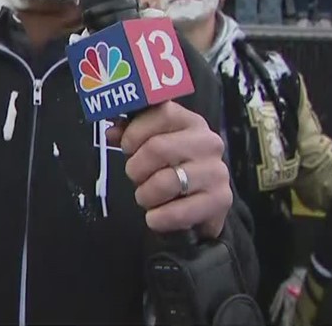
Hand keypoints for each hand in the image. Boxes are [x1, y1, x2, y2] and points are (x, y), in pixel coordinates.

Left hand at [106, 102, 232, 237]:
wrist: (204, 206)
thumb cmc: (173, 169)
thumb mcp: (153, 145)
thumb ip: (132, 133)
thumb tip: (112, 131)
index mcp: (191, 122)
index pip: (161, 113)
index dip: (135, 132)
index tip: (128, 147)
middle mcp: (207, 142)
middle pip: (157, 148)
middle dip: (136, 169)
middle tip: (137, 178)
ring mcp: (216, 172)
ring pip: (164, 182)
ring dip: (145, 195)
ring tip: (147, 198)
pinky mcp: (219, 201)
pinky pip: (177, 212)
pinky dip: (158, 218)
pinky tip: (156, 217)